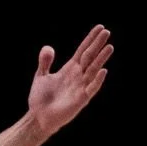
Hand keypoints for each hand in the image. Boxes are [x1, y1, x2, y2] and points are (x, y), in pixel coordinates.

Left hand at [27, 24, 112, 138]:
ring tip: (109, 47)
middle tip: (107, 32)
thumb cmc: (40, 98)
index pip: (83, 51)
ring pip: (93, 70)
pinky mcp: (81, 99)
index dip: (90, 39)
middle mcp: (78, 76)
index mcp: (70, 69)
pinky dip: (97, 80)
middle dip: (98, 45)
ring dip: (101, 59)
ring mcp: (80, 87)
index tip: (100, 27)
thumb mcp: (41, 76)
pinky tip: (103, 71)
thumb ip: (45, 62)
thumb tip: (48, 48)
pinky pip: (91, 88)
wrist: (37, 118)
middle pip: (90, 57)